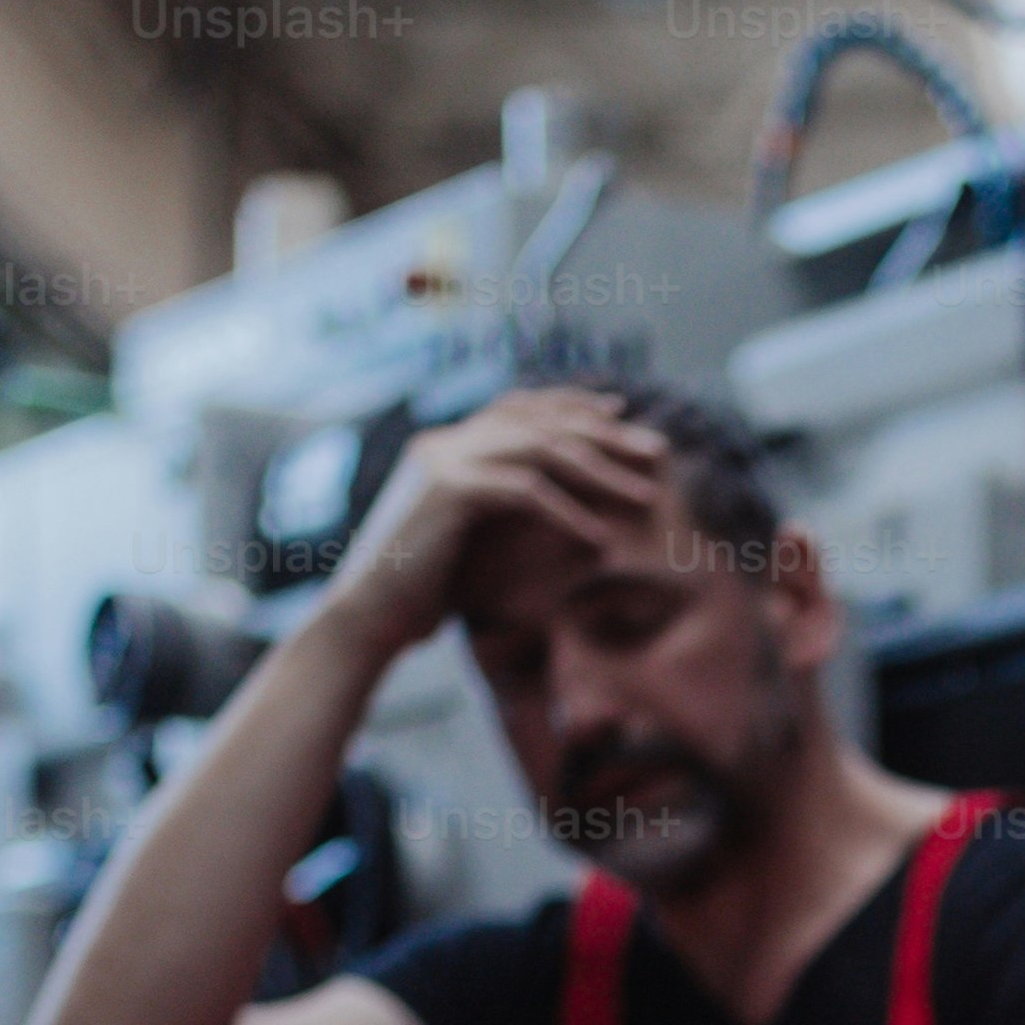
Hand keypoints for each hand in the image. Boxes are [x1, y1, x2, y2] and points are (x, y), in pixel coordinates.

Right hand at [314, 385, 666, 648]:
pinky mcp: (448, 492)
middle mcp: (443, 442)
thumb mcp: (471, 541)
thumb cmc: (419, 593)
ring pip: (541, 448)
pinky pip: (527, 492)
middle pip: (541, 420)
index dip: (572, 404)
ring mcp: (443, 461)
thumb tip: (570, 504)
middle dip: (605, 433)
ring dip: (601, 471)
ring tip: (645, 496)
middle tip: (658, 450)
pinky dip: (570, 514)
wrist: (366, 620)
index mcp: (445, 445)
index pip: (520, 407)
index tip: (620, 414)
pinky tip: (601, 540)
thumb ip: (506, 510)